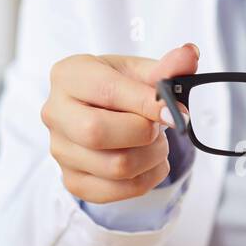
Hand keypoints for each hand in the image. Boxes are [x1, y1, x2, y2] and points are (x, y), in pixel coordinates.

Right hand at [41, 42, 199, 203]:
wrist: (100, 113)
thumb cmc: (119, 89)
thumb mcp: (140, 71)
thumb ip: (166, 66)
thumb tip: (189, 55)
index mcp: (68, 76)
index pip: (105, 91)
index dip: (145, 104)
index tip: (176, 114)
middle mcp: (55, 114)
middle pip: (97, 133)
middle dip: (143, 133)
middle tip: (159, 126)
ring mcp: (60, 151)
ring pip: (115, 166)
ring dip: (152, 156)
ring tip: (156, 141)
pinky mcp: (73, 181)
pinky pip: (119, 191)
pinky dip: (148, 178)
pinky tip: (151, 161)